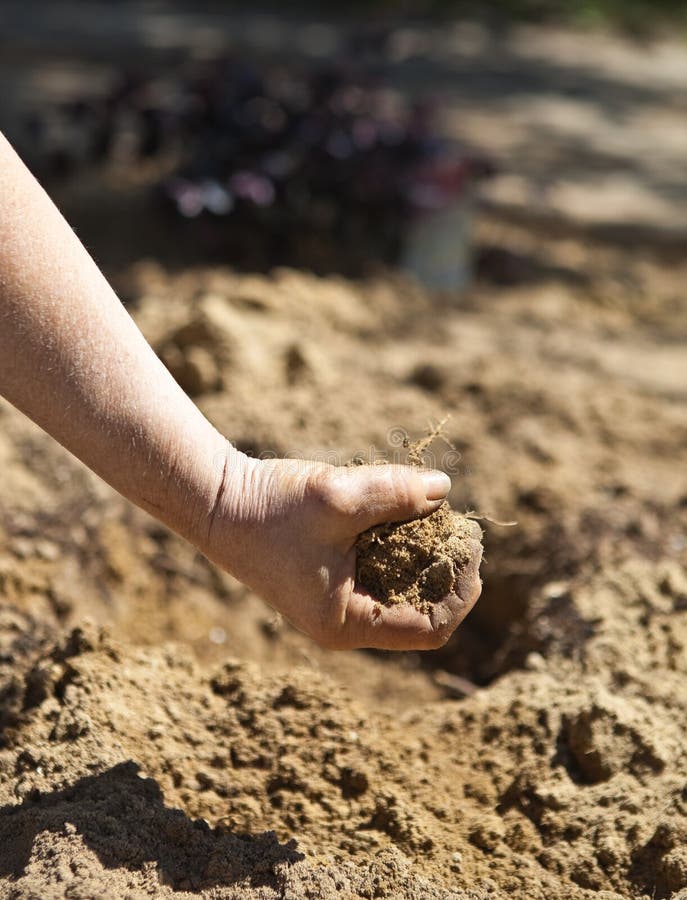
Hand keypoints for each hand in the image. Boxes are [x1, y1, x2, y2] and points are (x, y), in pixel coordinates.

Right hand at [204, 447, 482, 649]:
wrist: (215, 503)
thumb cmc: (269, 509)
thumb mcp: (338, 498)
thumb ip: (395, 494)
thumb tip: (444, 489)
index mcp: (347, 624)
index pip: (429, 628)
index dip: (461, 592)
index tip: (470, 546)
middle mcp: (344, 622)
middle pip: (420, 612)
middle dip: (446, 571)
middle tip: (460, 528)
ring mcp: (336, 601)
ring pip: (401, 591)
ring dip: (424, 557)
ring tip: (435, 516)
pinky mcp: (330, 578)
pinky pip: (380, 573)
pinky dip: (399, 547)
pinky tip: (402, 513)